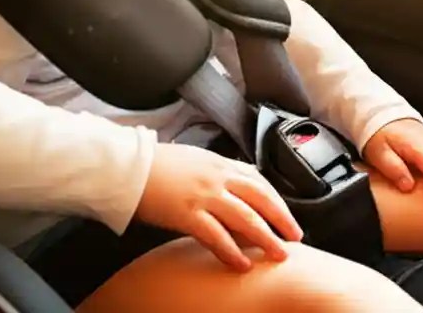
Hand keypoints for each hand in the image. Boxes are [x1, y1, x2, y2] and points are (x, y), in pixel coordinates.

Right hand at [135, 143, 303, 271]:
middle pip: (261, 200)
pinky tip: (242, 264)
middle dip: (282, 219)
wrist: (127, 166)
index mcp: (219, 163)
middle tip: (295, 236)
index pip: (258, 181)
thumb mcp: (193, 158)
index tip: (286, 214)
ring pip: (246, 219)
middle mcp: (217, 178)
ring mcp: (204, 196)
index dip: (276, 200)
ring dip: (266, 238)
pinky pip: (217, 236)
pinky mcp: (188, 214)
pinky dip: (232, 251)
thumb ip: (215, 170)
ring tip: (279, 254)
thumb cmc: (154, 163)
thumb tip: (231, 181)